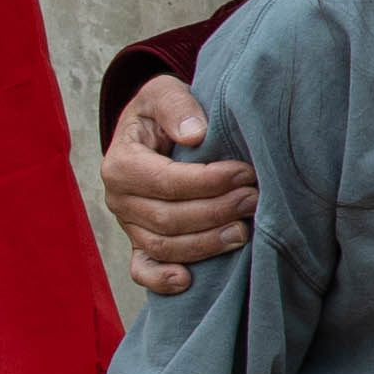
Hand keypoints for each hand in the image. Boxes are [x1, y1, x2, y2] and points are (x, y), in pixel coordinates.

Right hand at [102, 77, 254, 295]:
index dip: (208, 181)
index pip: (166, 182)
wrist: (154, 129)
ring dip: (206, 244)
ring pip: (164, 246)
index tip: (245, 172)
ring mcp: (128, 224)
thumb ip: (177, 107)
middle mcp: (119, 199)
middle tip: (254, 199)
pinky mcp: (139, 242)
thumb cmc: (163, 111)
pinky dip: (161, 280)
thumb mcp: (165, 92)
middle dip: (216, 212)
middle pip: (168, 219)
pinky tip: (189, 281)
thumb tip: (196, 135)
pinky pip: (143, 269)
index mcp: (121, 163)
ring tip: (244, 231)